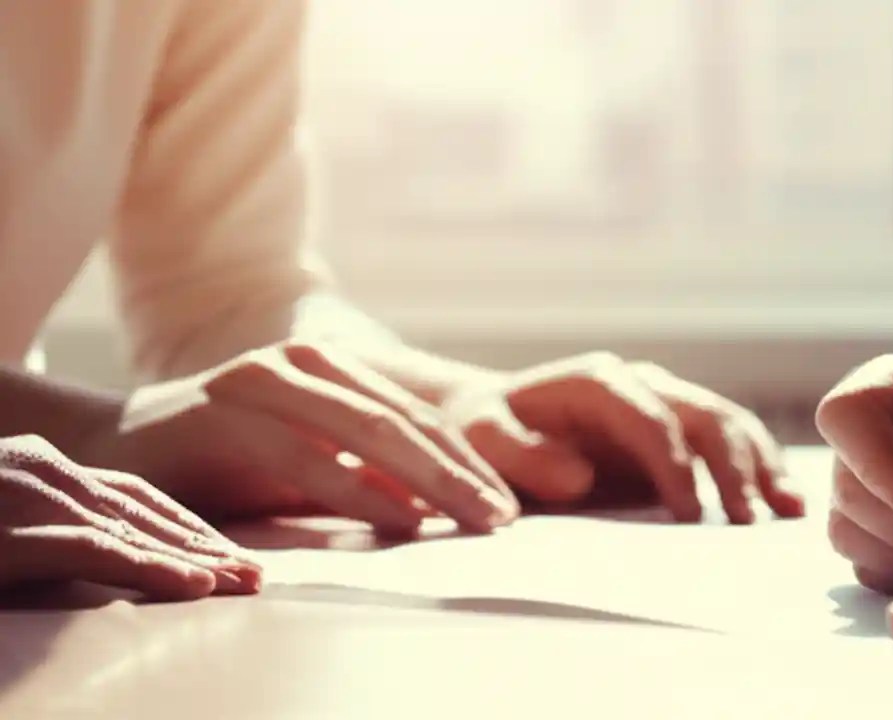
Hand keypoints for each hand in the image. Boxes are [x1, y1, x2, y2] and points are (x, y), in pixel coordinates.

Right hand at [0, 435, 259, 600]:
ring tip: (244, 581)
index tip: (227, 555)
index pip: (132, 496)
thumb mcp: (2, 518)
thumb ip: (41, 526)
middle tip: (255, 573)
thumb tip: (85, 546)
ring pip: (132, 531)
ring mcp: (27, 498)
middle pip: (144, 513)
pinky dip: (150, 568)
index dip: (184, 527)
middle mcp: (44, 472)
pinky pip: (95, 551)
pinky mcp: (9, 537)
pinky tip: (195, 585)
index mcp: (42, 466)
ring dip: (194, 559)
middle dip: (203, 545)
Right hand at [82, 342, 517, 535]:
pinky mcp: (229, 413)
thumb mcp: (310, 457)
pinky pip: (308, 456)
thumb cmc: (230, 459)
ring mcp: (267, 381)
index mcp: (335, 369)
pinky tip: (400, 519)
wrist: (124, 444)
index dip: (468, 461)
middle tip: (504, 517)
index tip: (507, 505)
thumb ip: (368, 468)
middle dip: (463, 473)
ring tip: (472, 518)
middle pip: (406, 422)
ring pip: (369, 432)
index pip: (418, 417)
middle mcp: (307, 364)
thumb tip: (441, 503)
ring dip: (430, 481)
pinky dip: (360, 490)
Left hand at [441, 353, 803, 523]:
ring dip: (759, 465)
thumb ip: (520, 455)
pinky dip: (759, 466)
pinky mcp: (678, 430)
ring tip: (785, 510)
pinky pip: (730, 441)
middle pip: (702, 415)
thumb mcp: (482, 439)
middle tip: (747, 521)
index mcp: (596, 382)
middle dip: (730, 467)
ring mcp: (664, 402)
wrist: (491, 420)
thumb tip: (579, 476)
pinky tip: (783, 501)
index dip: (673, 465)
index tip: (688, 515)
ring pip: (726, 423)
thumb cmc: (483, 433)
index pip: (649, 418)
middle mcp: (640, 383)